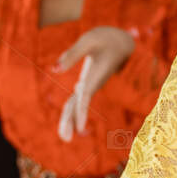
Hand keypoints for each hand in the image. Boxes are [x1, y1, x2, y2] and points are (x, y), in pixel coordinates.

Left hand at [56, 25, 134, 139]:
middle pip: (79, 105)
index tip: (79, 128)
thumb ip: (72, 54)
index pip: (86, 96)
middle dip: (71, 121)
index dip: (82, 112)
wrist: (122, 42)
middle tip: (65, 139)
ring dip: (70, 120)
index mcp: (94, 76)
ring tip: (64, 137)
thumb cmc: (106, 38)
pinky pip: (78, 101)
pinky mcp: (88, 85)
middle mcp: (92, 84)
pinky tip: (70, 122)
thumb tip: (54, 70)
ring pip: (77, 105)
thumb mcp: (88, 40)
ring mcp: (90, 86)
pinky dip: (72, 112)